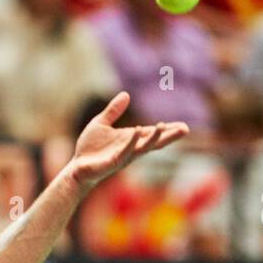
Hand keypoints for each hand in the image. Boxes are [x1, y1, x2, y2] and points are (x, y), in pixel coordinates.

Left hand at [68, 92, 187, 188]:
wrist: (77, 167)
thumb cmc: (90, 148)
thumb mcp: (101, 124)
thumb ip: (113, 110)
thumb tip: (126, 95)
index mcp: (131, 139)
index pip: (152, 133)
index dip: (168, 130)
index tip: (184, 127)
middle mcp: (131, 148)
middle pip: (154, 142)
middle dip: (169, 136)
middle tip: (185, 129)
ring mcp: (124, 156)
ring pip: (143, 147)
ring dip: (153, 138)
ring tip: (162, 125)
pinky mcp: (113, 162)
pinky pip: (125, 151)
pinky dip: (132, 141)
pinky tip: (138, 130)